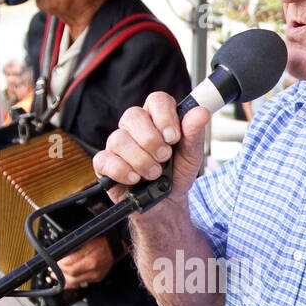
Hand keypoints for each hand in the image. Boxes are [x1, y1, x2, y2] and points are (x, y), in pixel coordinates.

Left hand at [57, 237, 114, 287]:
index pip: (70, 264)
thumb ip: (74, 249)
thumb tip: (61, 255)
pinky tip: (66, 281)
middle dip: (60, 273)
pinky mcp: (96, 279)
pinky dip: (72, 283)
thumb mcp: (86, 241)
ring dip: (64, 280)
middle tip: (53, 271)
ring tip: (57, 276)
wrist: (115, 248)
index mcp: (90, 257)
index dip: (60, 264)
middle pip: (71, 274)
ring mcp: (95, 275)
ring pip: (75, 282)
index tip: (55, 262)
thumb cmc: (101, 243)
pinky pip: (81, 284)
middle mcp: (93, 268)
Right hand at [94, 92, 211, 204]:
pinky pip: (105, 160)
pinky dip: (123, 171)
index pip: (156, 100)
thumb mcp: (191, 156)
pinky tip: (135, 179)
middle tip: (164, 158)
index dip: (164, 116)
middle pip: (133, 115)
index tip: (173, 137)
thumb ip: (194, 133)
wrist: (168, 204)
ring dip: (141, 160)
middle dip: (152, 141)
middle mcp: (134, 127)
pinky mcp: (104, 164)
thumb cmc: (176, 174)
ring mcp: (117, 145)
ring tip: (154, 174)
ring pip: (119, 139)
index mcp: (156, 119)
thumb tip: (201, 112)